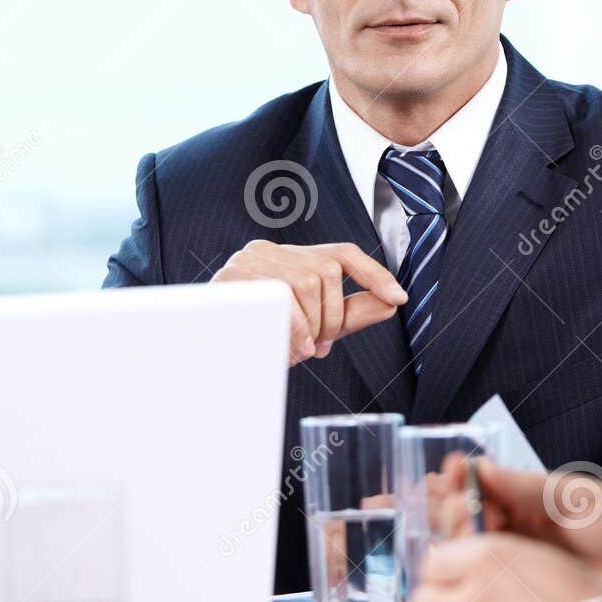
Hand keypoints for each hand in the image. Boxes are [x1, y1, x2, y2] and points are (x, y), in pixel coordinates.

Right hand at [210, 239, 405, 365]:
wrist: (203, 350)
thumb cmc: (258, 336)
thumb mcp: (312, 326)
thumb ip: (350, 313)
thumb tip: (391, 304)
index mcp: (292, 258)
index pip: (342, 253)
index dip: (374, 274)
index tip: (398, 298)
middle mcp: (271, 250)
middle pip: (326, 272)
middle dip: (331, 317)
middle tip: (317, 347)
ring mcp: (249, 259)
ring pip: (307, 282)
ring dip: (312, 326)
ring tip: (300, 351)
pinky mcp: (232, 275)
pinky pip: (281, 298)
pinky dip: (295, 328)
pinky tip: (294, 349)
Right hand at [437, 456, 601, 599]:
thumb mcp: (578, 498)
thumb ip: (528, 487)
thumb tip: (481, 467)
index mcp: (526, 504)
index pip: (477, 492)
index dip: (458, 484)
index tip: (454, 475)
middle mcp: (517, 538)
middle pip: (463, 529)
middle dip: (454, 517)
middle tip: (469, 514)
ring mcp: (521, 574)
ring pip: (469, 565)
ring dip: (458, 555)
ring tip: (471, 546)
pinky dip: (473, 597)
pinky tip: (468, 594)